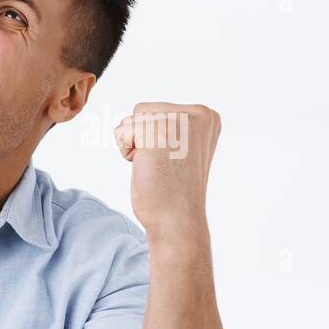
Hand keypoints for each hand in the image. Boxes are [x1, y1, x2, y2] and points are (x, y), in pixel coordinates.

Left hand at [115, 102, 220, 241]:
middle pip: (143, 111)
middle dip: (142, 139)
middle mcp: (198, 113)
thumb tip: (143, 111)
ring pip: (131, 120)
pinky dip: (126, 151)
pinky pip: (122, 131)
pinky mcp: (157, 131)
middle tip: (162, 164)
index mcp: (207, 116)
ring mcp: (179, 120)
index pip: (159, 110)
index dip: (154, 138)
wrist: (178, 219)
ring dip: (134, 145)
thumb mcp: (182, 147)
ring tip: (155, 165)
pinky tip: (145, 166)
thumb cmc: (175, 189)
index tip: (172, 160)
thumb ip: (172, 126)